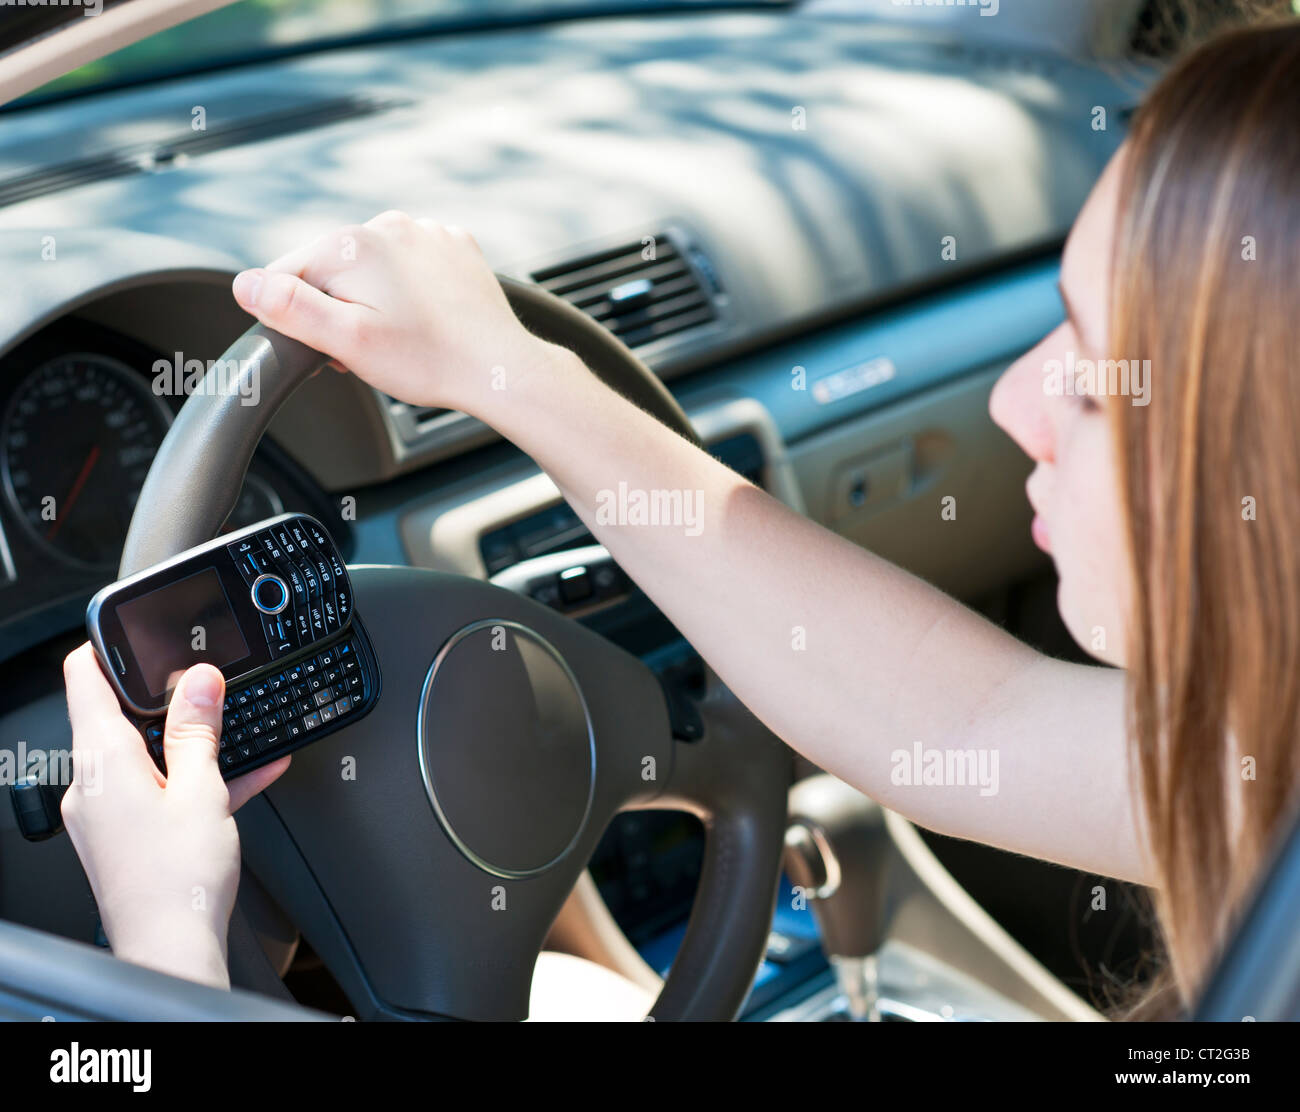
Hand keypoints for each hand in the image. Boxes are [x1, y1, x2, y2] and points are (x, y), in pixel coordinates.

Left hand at [61, 644, 288, 988]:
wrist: (173, 947)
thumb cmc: (176, 880)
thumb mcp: (200, 788)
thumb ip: (198, 729)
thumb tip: (198, 679)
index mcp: (101, 761)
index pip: (84, 680)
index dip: (108, 648)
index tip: (137, 632)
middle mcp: (93, 784)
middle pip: (118, 717)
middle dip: (166, 699)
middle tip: (208, 683)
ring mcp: (107, 813)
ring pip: (146, 755)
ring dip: (189, 741)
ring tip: (236, 729)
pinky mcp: (126, 836)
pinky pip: (161, 790)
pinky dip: (196, 778)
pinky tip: (246, 773)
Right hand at [231, 211, 570, 414]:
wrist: (500, 367)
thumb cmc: (429, 360)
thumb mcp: (346, 342)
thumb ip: (290, 309)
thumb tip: (246, 285)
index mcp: (352, 243)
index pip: (288, 273)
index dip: (296, 317)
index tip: (324, 349)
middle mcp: (389, 225)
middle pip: (331, 269)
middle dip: (338, 310)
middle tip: (367, 351)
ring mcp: (426, 233)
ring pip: (372, 267)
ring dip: (373, 301)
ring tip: (401, 339)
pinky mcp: (454, 247)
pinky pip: (411, 266)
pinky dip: (409, 292)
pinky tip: (425, 322)